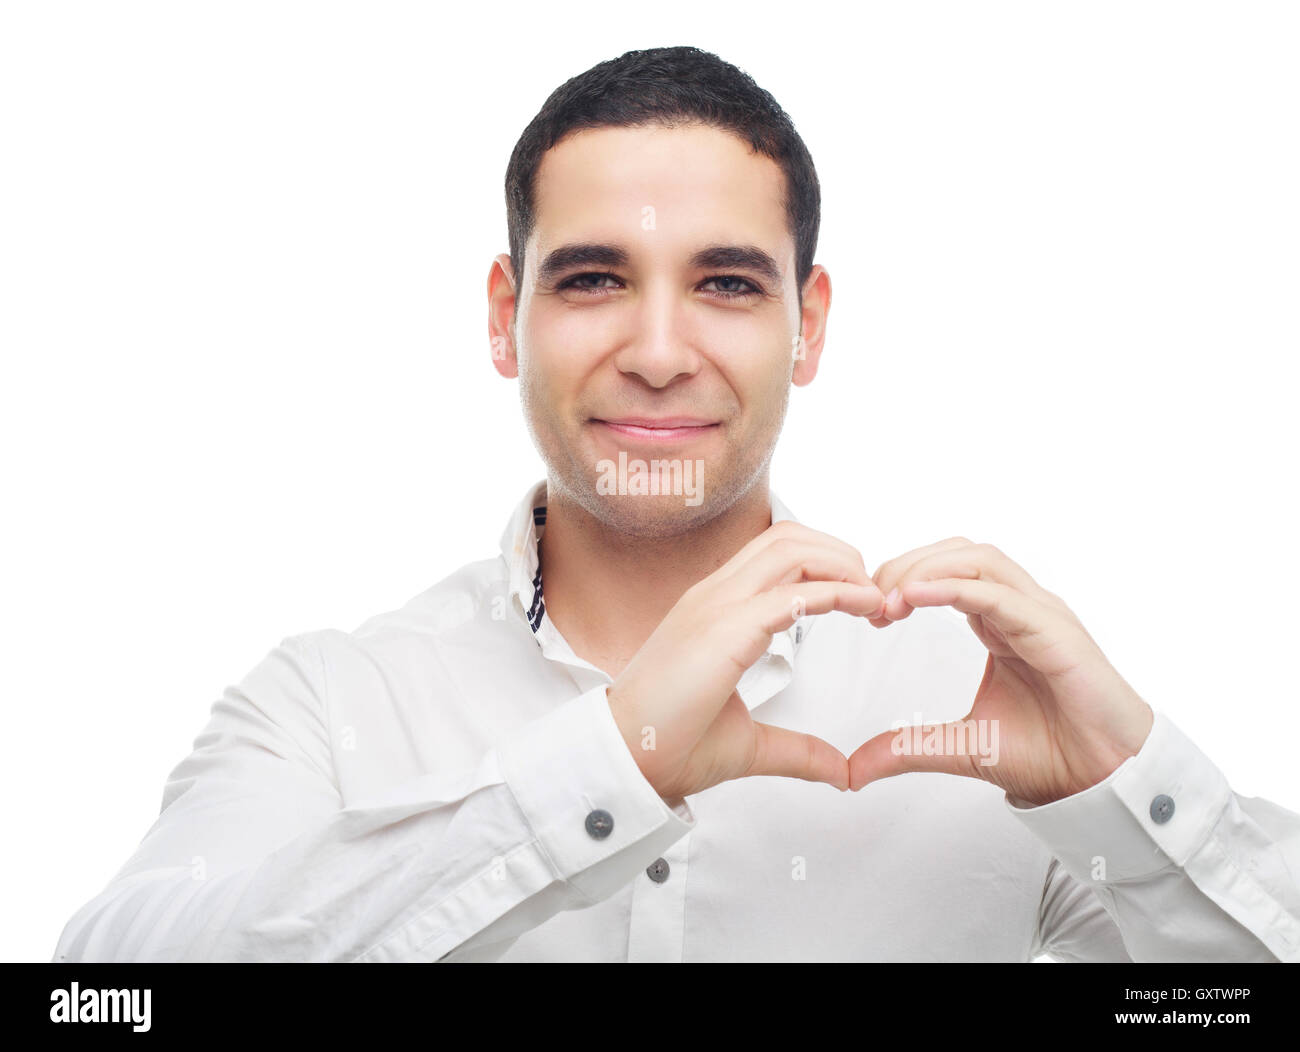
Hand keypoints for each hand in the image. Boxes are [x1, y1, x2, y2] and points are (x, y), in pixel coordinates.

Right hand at [607, 520, 885, 803]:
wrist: (625, 761)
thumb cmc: (670, 746)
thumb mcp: (750, 744)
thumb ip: (797, 749)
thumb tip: (842, 771)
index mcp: (714, 608)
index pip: (775, 552)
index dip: (826, 564)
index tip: (863, 601)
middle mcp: (714, 595)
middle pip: (789, 537)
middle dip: (841, 554)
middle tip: (876, 595)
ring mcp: (716, 606)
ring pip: (791, 548)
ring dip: (843, 564)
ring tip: (874, 599)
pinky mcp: (724, 631)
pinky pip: (792, 594)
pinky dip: (837, 591)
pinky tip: (864, 606)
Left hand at [848, 537, 1153, 804]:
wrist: (1101, 780)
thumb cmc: (1049, 752)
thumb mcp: (959, 747)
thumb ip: (908, 748)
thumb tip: (856, 769)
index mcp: (999, 621)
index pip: (946, 571)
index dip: (904, 579)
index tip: (871, 612)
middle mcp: (1020, 607)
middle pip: (958, 553)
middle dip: (908, 564)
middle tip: (871, 599)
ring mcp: (1041, 614)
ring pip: (980, 561)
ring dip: (927, 569)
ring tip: (890, 597)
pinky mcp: (1056, 632)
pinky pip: (1000, 595)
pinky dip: (955, 588)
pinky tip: (915, 596)